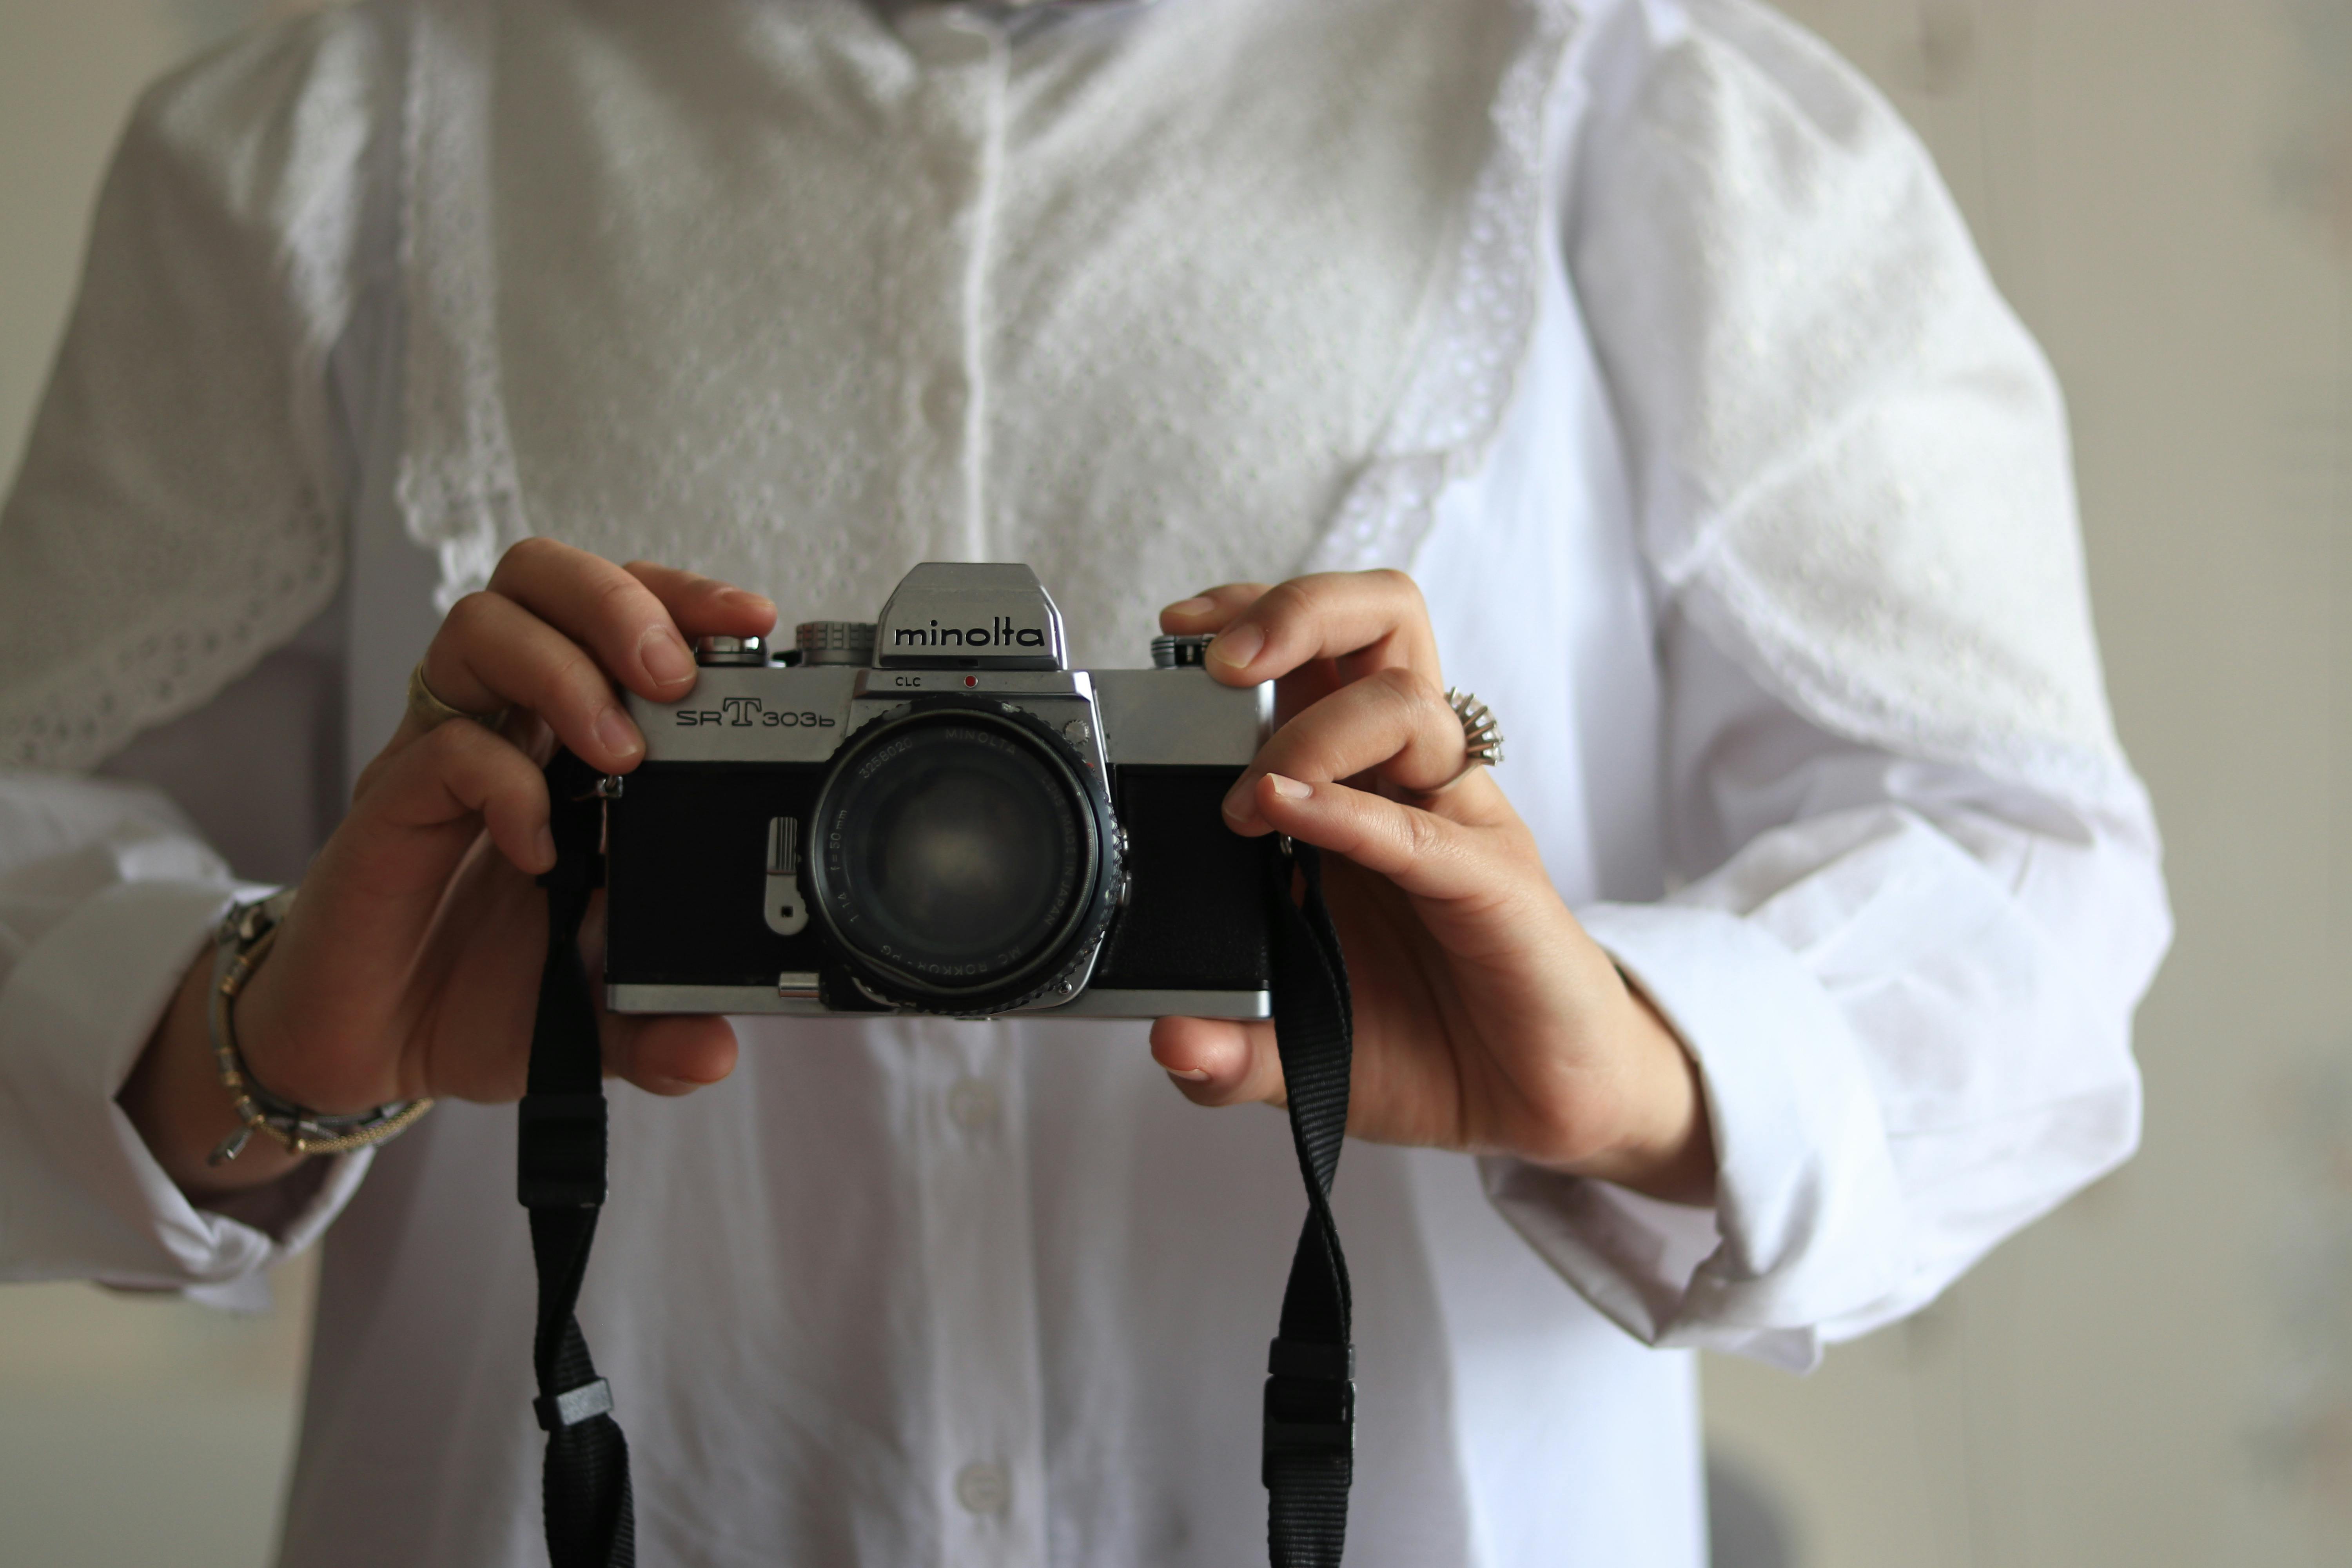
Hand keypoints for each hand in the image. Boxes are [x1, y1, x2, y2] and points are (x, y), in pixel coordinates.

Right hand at [120, 540, 774, 1194]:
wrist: (364, 1045)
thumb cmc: (479, 993)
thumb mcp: (593, 1015)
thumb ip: (656, 1024)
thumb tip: (714, 1052)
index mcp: (569, 740)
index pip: (621, 615)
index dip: (682, 598)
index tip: (751, 622)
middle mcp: (506, 723)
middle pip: (542, 578)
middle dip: (619, 600)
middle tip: (674, 676)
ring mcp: (442, 754)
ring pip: (483, 624)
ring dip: (565, 669)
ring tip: (621, 751)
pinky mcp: (390, 802)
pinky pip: (443, 747)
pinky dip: (503, 781)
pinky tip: (540, 848)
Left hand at [1148, 572, 1715, 1203]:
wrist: (1527, 1106)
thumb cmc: (1423, 1040)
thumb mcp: (1295, 1046)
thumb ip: (1227, 1045)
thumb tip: (1171, 1041)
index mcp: (1357, 781)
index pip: (1316, 649)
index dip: (1251, 615)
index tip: (1175, 633)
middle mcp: (1409, 780)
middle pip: (1381, 624)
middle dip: (1296, 610)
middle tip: (1221, 659)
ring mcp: (1458, 823)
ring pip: (1407, 700)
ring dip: (1312, 727)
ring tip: (1250, 793)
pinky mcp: (1495, 883)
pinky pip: (1423, 828)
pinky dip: (1349, 810)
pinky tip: (1289, 811)